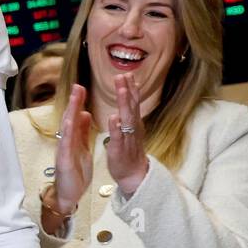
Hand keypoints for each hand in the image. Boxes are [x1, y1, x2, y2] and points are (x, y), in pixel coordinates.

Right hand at [50, 84, 92, 212]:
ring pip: (67, 128)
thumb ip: (82, 132)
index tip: (82, 87)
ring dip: (70, 112)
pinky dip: (67, 132)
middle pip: (70, 118)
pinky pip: (66, 144)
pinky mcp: (64, 160)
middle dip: (74, 102)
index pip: (76, 117)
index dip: (78, 102)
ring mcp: (64, 150)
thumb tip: (84, 114)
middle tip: (78, 86)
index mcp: (73, 139)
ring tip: (74, 98)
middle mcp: (66, 142)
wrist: (68, 193)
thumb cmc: (75, 172)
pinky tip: (69, 121)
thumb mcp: (81, 148)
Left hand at [107, 74, 148, 195]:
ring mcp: (128, 138)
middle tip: (124, 74)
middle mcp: (133, 128)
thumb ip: (129, 113)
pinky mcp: (120, 149)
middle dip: (127, 90)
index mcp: (133, 123)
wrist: (134, 175)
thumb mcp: (130, 129)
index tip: (128, 72)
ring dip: (124, 103)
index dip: (131, 88)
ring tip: (121, 89)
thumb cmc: (130, 151)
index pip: (133, 102)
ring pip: (127, 118)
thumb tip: (129, 96)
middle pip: (131, 106)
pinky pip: (118, 137)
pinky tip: (113, 117)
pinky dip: (116, 127)